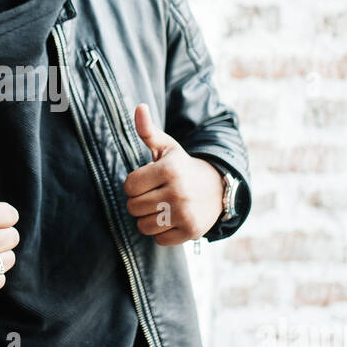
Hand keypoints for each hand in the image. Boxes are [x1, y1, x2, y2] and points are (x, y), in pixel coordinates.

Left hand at [123, 103, 223, 245]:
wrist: (217, 188)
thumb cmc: (183, 167)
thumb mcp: (167, 148)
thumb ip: (148, 131)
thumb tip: (138, 107)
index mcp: (169, 169)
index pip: (129, 186)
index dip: (134, 185)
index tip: (147, 182)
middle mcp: (178, 191)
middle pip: (133, 207)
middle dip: (139, 203)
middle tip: (154, 196)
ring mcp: (185, 213)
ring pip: (143, 226)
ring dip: (148, 219)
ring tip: (161, 208)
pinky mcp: (191, 231)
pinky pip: (158, 239)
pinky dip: (161, 233)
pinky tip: (171, 220)